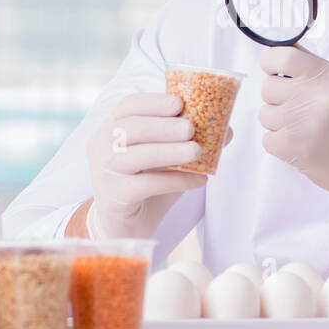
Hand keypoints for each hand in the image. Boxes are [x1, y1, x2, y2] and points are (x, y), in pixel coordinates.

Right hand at [86, 91, 232, 238]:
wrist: (127, 226)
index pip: (128, 106)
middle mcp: (102, 146)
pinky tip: (198, 181)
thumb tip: (227, 130)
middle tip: (191, 129)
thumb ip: (190, 141)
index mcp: (112, 128)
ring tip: (197, 151)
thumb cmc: (147, 184)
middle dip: (162, 126)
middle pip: (129, 128)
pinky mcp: (114, 197)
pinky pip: (146, 185)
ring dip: (169, 151)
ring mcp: (105, 172)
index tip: (178, 103)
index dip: (153, 102)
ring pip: (135, 156)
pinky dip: (175, 181)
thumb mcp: (168, 159)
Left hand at [257, 45, 328, 214]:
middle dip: (278, 97)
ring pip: (265, 114)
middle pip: (268, 87)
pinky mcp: (292, 148)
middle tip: (298, 107)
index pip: (282, 57)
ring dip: (279, 122)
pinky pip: (267, 139)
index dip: (271, 63)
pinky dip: (280, 143)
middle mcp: (313, 97)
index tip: (275, 72)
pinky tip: (301, 143)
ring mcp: (300, 124)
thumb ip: (312, 66)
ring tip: (303, 127)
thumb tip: (283, 49)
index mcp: (327, 77)